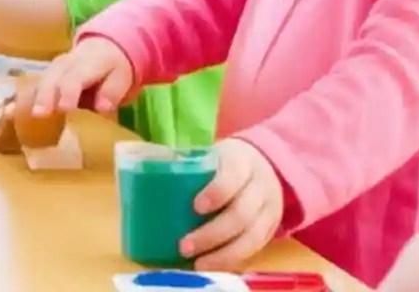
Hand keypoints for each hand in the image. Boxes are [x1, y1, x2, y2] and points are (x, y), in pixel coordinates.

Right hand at [25, 36, 133, 116]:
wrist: (103, 46)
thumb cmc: (113, 67)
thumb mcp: (122, 77)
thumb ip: (112, 91)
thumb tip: (103, 107)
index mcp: (88, 63)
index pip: (75, 77)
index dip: (69, 92)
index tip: (64, 109)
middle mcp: (67, 63)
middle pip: (53, 78)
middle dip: (45, 95)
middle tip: (38, 114)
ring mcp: (54, 68)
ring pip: (40, 80)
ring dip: (32, 97)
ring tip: (20, 114)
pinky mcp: (47, 74)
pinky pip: (34, 84)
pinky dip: (22, 98)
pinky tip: (10, 111)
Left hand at [182, 138, 284, 270]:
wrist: (266, 165)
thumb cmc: (225, 162)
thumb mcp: (212, 154)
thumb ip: (188, 163)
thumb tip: (147, 173)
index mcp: (242, 162)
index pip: (233, 176)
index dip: (216, 192)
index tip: (195, 206)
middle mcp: (260, 187)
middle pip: (241, 214)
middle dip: (212, 234)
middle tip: (184, 245)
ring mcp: (269, 210)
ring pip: (252, 237)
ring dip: (223, 254)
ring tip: (198, 264)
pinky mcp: (270, 229)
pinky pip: (255, 249)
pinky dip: (234, 260)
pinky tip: (213, 265)